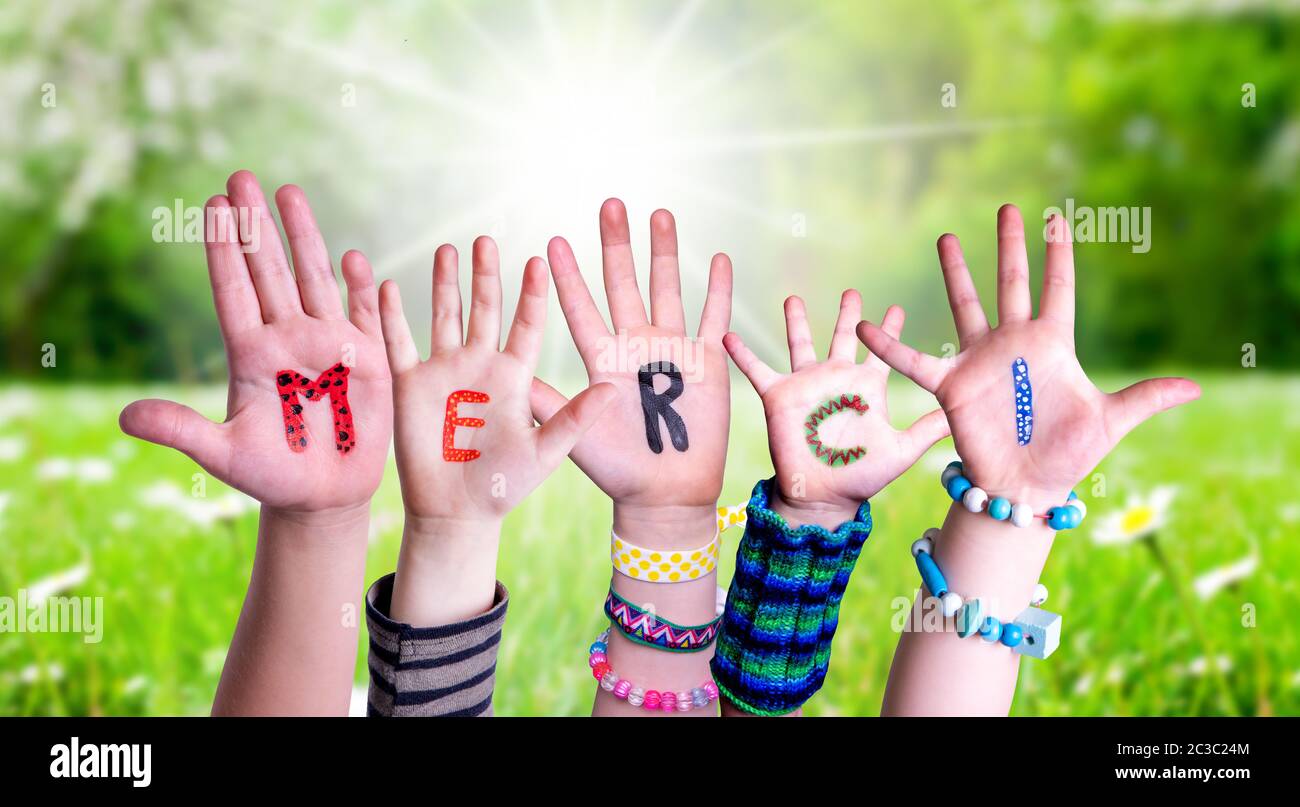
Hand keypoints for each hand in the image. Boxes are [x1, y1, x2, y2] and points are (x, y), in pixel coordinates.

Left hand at [119, 170, 391, 514]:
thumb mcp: (222, 456)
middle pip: (269, 271)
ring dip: (302, 236)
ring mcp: (328, 346)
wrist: (321, 497)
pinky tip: (352, 257)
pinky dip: (359, 288)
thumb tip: (126, 417)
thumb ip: (181, 431)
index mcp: (251, 354)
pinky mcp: (368, 362)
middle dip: (255, 224)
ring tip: (287, 191)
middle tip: (240, 177)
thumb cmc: (270, 476)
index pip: (233, 290)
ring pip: (312, 279)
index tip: (211, 205)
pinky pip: (362, 315)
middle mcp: (288, 339)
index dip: (222, 249)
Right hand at [379, 237, 616, 522]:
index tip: (539, 260)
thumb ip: (575, 419)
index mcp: (514, 376)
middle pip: (484, 309)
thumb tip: (615, 392)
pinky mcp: (412, 385)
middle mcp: (480, 366)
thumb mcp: (547, 452)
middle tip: (487, 240)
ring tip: (449, 249)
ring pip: (445, 315)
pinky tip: (388, 285)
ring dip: (445, 283)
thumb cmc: (506, 487)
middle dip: (486, 275)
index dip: (531, 294)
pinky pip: (400, 342)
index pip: (526, 325)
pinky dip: (392, 315)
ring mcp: (445, 372)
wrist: (457, 512)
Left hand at [531, 199, 732, 520]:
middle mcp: (634, 346)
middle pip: (624, 284)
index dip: (567, 277)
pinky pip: (713, 318)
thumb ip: (547, 404)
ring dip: (664, 252)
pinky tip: (719, 258)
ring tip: (658, 213)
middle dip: (617, 245)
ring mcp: (670, 350)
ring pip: (667, 289)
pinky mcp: (706, 362)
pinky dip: (718, 290)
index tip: (552, 242)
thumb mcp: (572, 437)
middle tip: (609, 203)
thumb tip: (507, 378)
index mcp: (601, 359)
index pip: (580, 308)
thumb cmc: (616, 470)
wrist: (664, 495)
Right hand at [725, 291, 949, 518]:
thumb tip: (964, 413)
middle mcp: (836, 380)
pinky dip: (744, 353)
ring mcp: (807, 386)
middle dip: (846, 314)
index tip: (895, 306)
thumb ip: (928, 429)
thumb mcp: (902, 450)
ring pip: (800, 343)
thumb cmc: (863, 476)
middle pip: (841, 337)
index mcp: (866, 388)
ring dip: (797, 321)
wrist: (823, 496)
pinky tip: (728, 335)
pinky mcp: (779, 397)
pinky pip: (758, 370)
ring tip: (792, 298)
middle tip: (851, 291)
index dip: (888, 328)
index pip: (881, 350)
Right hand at [857, 204, 1199, 510]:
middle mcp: (1014, 344)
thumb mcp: (1111, 421)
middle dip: (1010, 245)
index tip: (1058, 218)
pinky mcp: (952, 384)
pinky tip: (868, 328)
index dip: (1058, 253)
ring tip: (947, 237)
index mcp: (1053, 345)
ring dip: (956, 272)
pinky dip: (892, 347)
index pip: (1058, 288)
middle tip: (1007, 208)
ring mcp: (980, 361)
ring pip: (966, 305)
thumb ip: (1146, 397)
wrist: (1026, 487)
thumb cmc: (1068, 455)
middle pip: (1011, 282)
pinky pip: (915, 361)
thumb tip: (1198, 386)